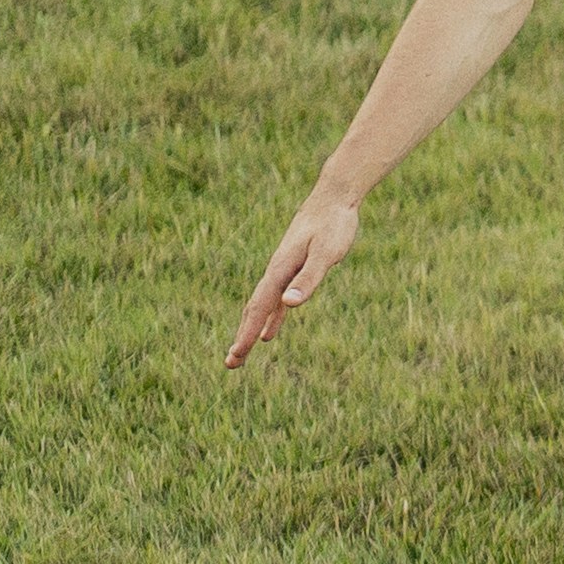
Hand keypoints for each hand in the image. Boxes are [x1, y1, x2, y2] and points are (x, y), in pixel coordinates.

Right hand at [227, 186, 361, 369]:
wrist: (334, 198)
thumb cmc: (333, 225)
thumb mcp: (326, 254)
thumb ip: (309, 279)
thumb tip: (288, 305)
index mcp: (279, 271)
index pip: (259, 309)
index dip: (246, 334)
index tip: (235, 356)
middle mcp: (275, 273)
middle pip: (254, 311)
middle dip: (242, 338)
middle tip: (230, 364)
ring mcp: (283, 272)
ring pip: (262, 307)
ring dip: (251, 330)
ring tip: (241, 353)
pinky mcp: (293, 270)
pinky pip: (276, 300)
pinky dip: (271, 318)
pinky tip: (269, 333)